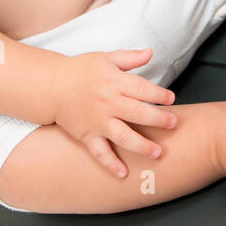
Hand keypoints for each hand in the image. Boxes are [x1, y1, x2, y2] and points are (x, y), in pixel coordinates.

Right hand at [51, 49, 177, 176]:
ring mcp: (97, 121)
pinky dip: (110, 164)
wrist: (51, 86)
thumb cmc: (80, 70)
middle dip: (158, 120)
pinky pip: (100, 152)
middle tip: (173, 124)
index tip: (171, 99)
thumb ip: (129, 58)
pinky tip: (123, 174)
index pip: (142, 89)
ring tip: (157, 153)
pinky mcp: (87, 135)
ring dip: (142, 146)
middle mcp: (107, 102)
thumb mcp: (105, 58)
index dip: (159, 95)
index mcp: (114, 82)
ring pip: (123, 136)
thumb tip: (150, 52)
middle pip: (137, 113)